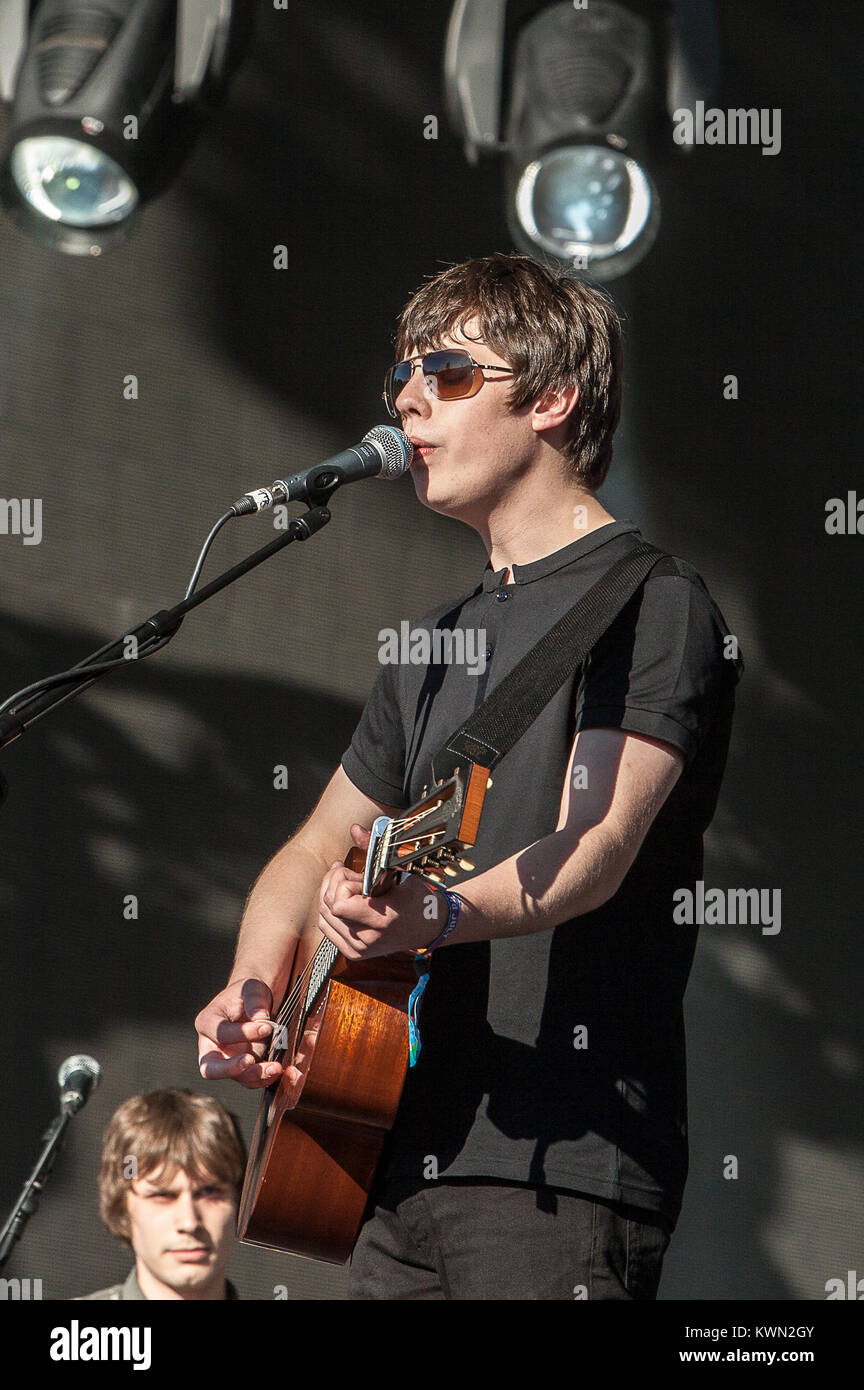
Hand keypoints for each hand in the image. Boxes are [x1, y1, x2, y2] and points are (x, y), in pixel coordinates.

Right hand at [195, 977, 295, 1090]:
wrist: (255, 1003)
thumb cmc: (248, 993)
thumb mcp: (252, 988)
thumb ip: (254, 1000)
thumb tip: (260, 1018)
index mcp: (207, 1022)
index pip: (220, 1033)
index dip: (243, 1032)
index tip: (266, 1027)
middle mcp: (211, 1046)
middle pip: (210, 1068)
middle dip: (230, 1068)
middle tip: (251, 1060)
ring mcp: (226, 1060)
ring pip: (234, 1078)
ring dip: (255, 1076)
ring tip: (276, 1067)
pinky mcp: (242, 1069)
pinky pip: (250, 1080)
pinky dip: (265, 1079)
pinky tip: (279, 1070)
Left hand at [317, 824, 443, 960]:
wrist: (428, 927)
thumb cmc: (417, 898)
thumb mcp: (399, 870)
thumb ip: (374, 849)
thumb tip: (354, 829)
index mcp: (381, 920)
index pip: (338, 905)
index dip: (341, 884)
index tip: (355, 874)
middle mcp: (367, 939)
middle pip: (328, 907)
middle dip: (335, 885)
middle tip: (350, 875)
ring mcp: (359, 949)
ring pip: (324, 916)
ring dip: (331, 896)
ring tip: (349, 886)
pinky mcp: (353, 952)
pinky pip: (327, 927)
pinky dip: (331, 909)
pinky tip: (344, 899)